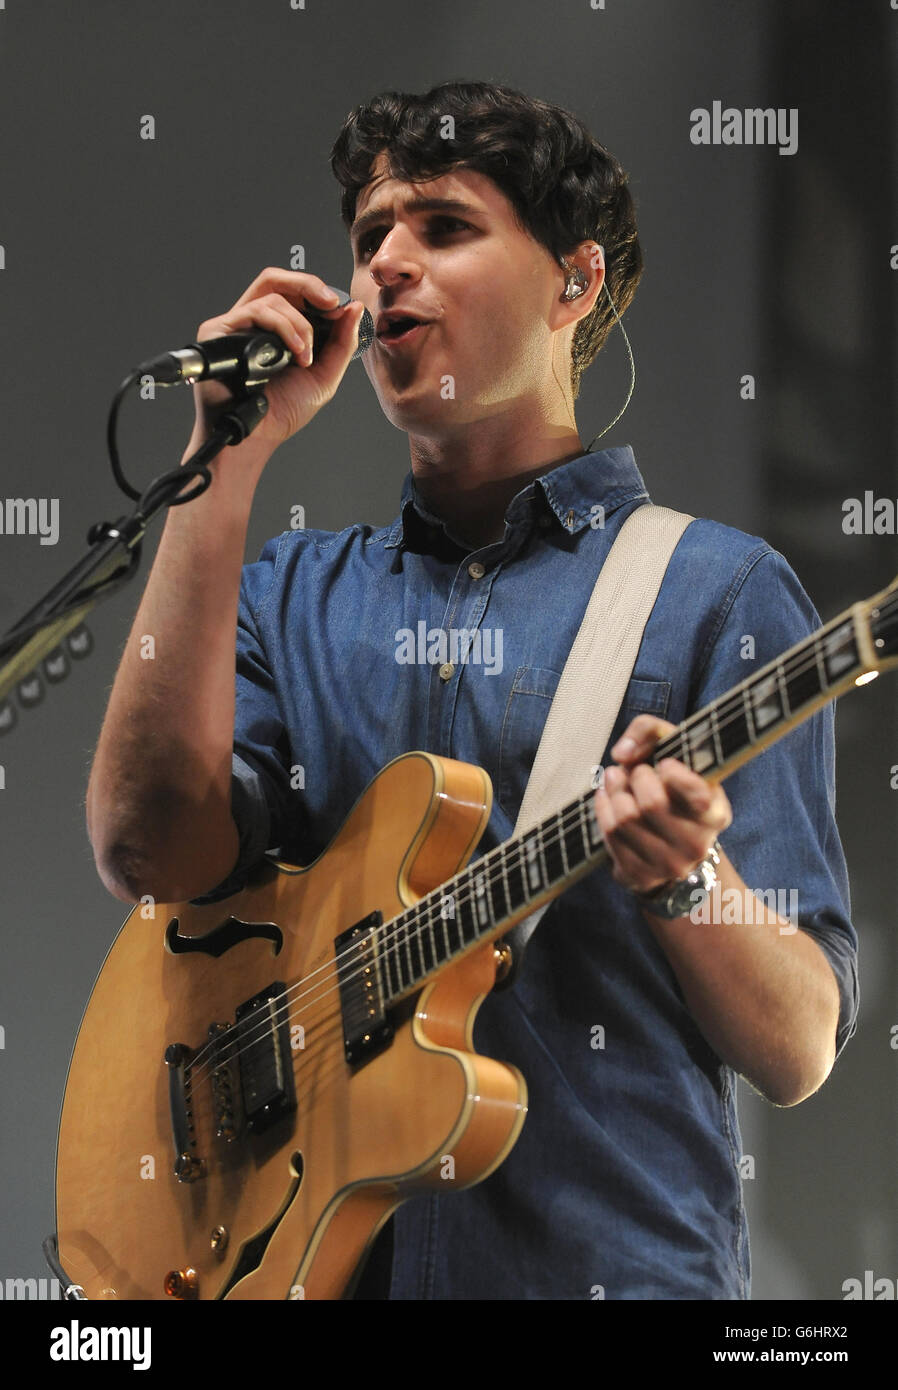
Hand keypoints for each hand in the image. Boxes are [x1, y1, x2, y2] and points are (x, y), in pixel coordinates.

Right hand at [185, 267, 366, 467]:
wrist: (259, 436)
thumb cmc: (283, 411)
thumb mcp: (324, 375)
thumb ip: (341, 343)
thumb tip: (354, 308)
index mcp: (277, 329)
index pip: (293, 293)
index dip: (317, 293)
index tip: (340, 308)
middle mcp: (254, 323)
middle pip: (276, 281)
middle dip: (308, 285)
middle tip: (330, 303)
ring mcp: (235, 325)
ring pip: (271, 297)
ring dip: (299, 324)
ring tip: (305, 355)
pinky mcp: (218, 330)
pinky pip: (254, 310)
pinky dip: (282, 327)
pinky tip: (294, 352)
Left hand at [594, 715, 731, 894]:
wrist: (670, 843)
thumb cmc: (673, 787)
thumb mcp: (676, 752)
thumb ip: (651, 731)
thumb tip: (622, 753)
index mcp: (715, 814)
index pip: (697, 796)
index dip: (675, 775)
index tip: (663, 764)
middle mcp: (697, 844)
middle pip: (652, 803)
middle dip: (636, 777)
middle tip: (634, 770)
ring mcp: (667, 865)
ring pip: (625, 819)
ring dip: (614, 790)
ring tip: (616, 778)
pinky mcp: (639, 876)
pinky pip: (609, 834)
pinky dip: (602, 808)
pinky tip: (607, 798)